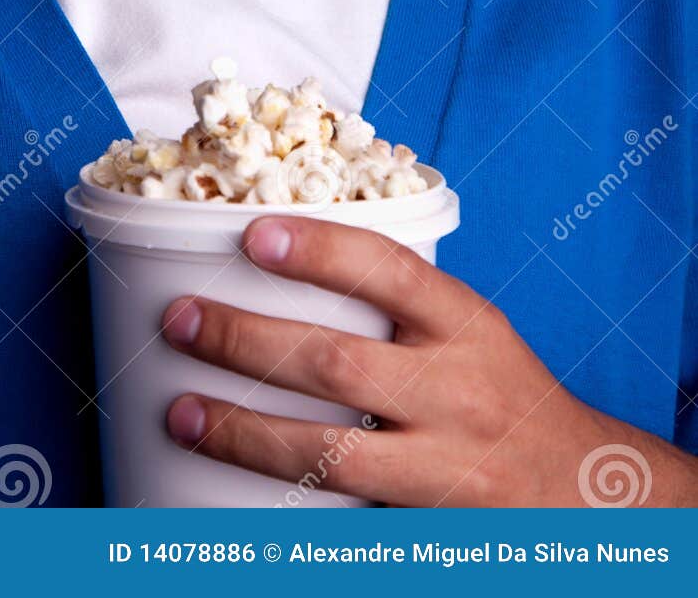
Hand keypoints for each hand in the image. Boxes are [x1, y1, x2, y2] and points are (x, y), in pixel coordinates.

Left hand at [161, 214, 697, 505]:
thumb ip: (397, 300)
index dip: (320, 249)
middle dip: (247, 342)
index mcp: (466, 325)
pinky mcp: (425, 528)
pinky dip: (283, 514)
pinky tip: (225, 497)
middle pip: (338, 365)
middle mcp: (457, 393)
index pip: (389, 271)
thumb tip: (277, 248)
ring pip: (329, 454)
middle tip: (180, 320)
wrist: (582, 491)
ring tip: (181, 411)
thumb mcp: (470, 329)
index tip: (253, 234)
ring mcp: (443, 467)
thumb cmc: (503, 392)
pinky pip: (344, 522)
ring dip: (244, 432)